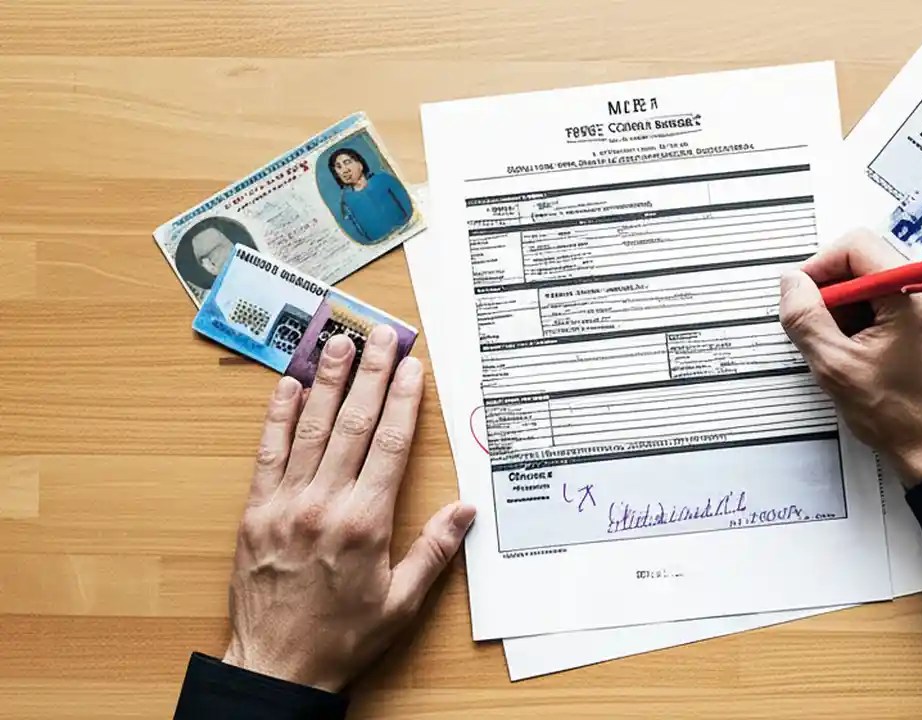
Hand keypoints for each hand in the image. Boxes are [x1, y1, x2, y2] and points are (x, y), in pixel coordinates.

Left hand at [222, 326, 476, 691]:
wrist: (276, 667)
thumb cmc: (342, 638)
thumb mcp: (402, 603)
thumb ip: (434, 551)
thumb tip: (466, 509)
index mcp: (364, 523)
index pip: (388, 445)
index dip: (401, 401)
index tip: (411, 368)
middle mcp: (323, 504)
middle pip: (350, 424)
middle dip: (368, 374)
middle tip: (379, 335)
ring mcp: (284, 504)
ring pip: (309, 429)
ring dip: (325, 381)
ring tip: (337, 342)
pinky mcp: (255, 513)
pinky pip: (267, 453)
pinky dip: (277, 417)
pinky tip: (286, 386)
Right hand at [779, 230, 921, 486]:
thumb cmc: (899, 416)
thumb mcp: (835, 367)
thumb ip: (806, 318)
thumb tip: (790, 284)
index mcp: (913, 293)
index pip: (855, 246)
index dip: (818, 268)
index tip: (800, 297)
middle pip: (863, 260)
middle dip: (832, 293)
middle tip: (820, 330)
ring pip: (871, 281)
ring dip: (846, 309)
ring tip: (842, 348)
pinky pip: (885, 300)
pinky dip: (862, 319)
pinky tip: (857, 352)